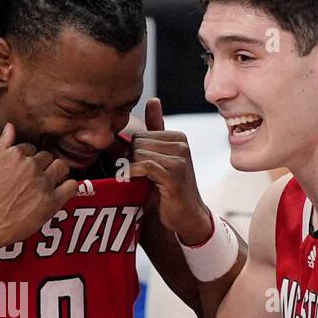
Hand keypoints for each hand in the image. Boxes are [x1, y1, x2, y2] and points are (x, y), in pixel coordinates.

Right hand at [0, 122, 78, 253]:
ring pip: (61, 167)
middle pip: (47, 156)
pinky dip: (69, 187)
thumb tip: (10, 126)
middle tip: (36, 179)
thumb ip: (2, 144)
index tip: (25, 170)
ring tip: (49, 183)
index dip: (28, 159)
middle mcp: (31, 166)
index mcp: (16, 154)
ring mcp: (42, 183)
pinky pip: (71, 186)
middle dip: (43, 166)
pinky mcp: (51, 201)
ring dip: (57, 173)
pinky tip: (61, 192)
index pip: (31, 148)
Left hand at [130, 98, 211, 241]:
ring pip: (138, 153)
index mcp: (178, 137)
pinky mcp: (174, 174)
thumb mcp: (162, 158)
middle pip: (137, 143)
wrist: (187, 217)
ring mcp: (180, 158)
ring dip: (131, 169)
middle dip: (131, 160)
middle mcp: (181, 144)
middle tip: (135, 178)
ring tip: (137, 182)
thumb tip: (153, 100)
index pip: (139, 135)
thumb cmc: (170, 189)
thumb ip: (156, 130)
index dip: (132, 153)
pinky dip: (132, 174)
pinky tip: (131, 182)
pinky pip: (143, 165)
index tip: (136, 169)